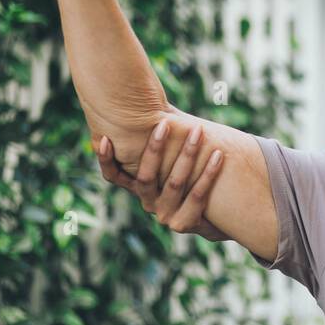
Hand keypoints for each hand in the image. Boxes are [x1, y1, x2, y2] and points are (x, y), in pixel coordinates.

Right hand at [96, 119, 231, 240]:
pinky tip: (219, 155)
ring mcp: (164, 215)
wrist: (213, 218)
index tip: (105, 138)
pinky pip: (197, 195)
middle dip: (155, 148)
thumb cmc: (191, 181)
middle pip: (145, 176)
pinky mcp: (183, 223)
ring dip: (188, 155)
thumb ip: (162, 141)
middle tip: (164, 123)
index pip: (114, 176)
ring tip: (198, 131)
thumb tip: (152, 101)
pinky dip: (209, 173)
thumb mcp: (173, 161)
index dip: (107, 159)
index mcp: (139, 187)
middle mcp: (147, 202)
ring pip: (174, 182)